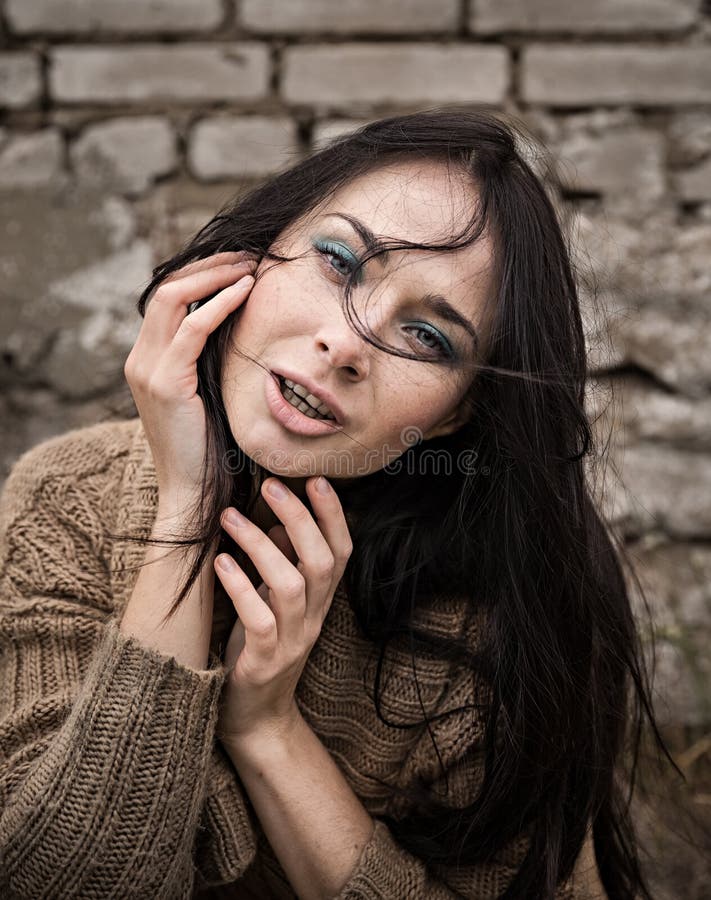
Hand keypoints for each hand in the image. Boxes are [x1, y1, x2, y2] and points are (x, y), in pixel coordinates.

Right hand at [123, 251, 256, 501]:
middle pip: (168, 288)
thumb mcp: (207, 394)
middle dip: (210, 265)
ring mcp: (147, 369)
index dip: (204, 273)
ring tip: (251, 267)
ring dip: (216, 275)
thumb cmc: (208, 447)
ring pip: (174, 298)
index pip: (169, 297)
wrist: (191, 491)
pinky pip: (191, 329)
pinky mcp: (164, 384)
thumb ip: (210, 362)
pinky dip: (219, 304)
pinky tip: (245, 292)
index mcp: (148, 359)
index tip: (241, 262)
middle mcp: (140, 358)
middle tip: (249, 255)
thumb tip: (241, 328)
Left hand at [214, 476, 352, 745]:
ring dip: (260, 546)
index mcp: (320, 600)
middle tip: (272, 485)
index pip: (341, 552)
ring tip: (230, 516)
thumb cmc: (260, 647)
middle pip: (321, 562)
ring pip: (291, 586)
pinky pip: (261, 621)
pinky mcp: (266, 662)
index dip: (334, 515)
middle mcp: (314, 618)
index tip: (316, 478)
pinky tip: (220, 562)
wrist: (255, 717)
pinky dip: (241, 587)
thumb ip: (282, 565)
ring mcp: (293, 641)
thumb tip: (276, 523)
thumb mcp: (275, 601)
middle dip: (300, 519)